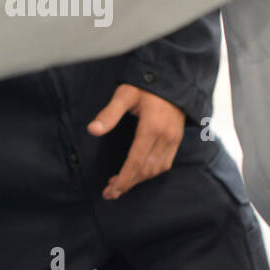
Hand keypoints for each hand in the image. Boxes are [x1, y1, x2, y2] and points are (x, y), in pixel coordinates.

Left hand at [87, 84, 184, 198]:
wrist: (174, 78)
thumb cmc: (146, 85)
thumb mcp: (125, 94)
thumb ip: (109, 113)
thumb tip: (93, 130)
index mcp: (152, 127)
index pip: (136, 161)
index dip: (124, 179)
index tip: (111, 191)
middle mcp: (166, 136)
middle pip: (146, 170)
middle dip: (128, 183)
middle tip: (111, 192)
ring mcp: (174, 139)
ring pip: (157, 169)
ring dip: (138, 180)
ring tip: (120, 184)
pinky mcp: (177, 139)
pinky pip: (165, 163)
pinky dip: (150, 173)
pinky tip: (138, 173)